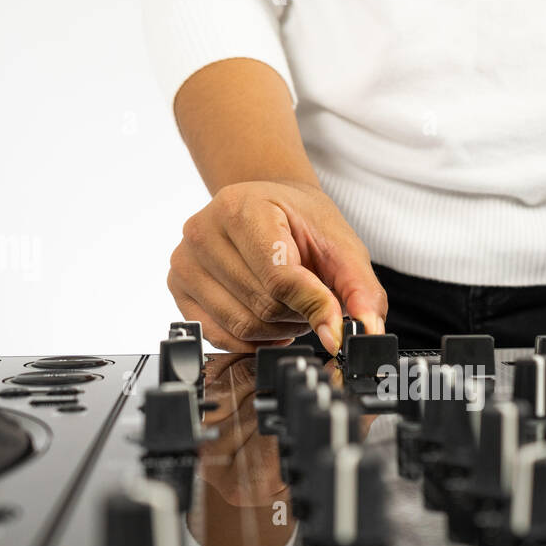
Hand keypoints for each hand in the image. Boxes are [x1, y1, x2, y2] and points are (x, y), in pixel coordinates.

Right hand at [168, 180, 387, 353]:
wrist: (267, 206)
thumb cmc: (301, 223)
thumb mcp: (341, 246)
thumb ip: (360, 289)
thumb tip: (367, 331)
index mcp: (241, 207)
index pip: (279, 278)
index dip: (314, 305)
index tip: (336, 322)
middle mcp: (203, 231)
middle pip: (263, 306)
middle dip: (298, 314)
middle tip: (311, 299)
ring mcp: (184, 261)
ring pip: (242, 327)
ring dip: (278, 328)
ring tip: (289, 304)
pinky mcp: (178, 288)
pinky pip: (220, 337)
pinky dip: (252, 339)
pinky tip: (267, 319)